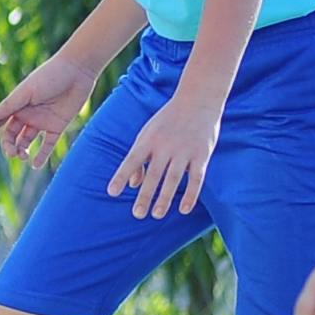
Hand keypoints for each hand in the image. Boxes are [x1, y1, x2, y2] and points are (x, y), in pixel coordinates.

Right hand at [0, 54, 96, 159]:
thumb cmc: (50, 76)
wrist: (78, 70)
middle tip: (13, 154)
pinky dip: (41, 155)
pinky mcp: (57, 125)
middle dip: (8, 146)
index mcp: (16, 104)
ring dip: (22, 151)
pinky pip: (47, 144)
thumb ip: (9, 106)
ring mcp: (42, 121)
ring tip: (23, 157)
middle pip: (11, 135)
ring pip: (26, 141)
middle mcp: (26, 114)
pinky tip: (36, 165)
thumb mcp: (27, 92)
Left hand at [109, 94, 221, 217]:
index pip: (132, 160)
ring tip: (157, 215)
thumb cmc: (168, 120)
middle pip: (153, 174)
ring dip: (165, 198)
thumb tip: (132, 184)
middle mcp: (165, 145)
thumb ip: (139, 158)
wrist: (198, 100)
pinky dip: (190, 194)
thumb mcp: (148, 133)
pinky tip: (183, 209)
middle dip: (145, 195)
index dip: (121, 176)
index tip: (112, 192)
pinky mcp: (202, 154)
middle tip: (138, 214)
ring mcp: (184, 150)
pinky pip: (196, 178)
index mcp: (148, 139)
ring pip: (173, 178)